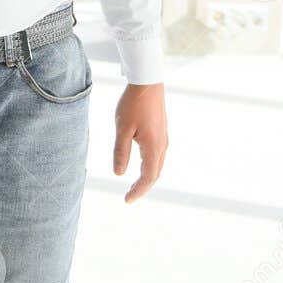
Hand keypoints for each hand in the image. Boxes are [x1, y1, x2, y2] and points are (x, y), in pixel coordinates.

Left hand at [114, 82, 167, 201]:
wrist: (148, 81)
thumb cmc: (133, 104)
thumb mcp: (122, 129)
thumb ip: (121, 152)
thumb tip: (119, 174)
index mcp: (153, 148)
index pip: (147, 177)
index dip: (137, 191)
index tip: (126, 200)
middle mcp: (162, 146)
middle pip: (154, 174)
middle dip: (142, 187)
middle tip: (129, 197)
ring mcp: (163, 138)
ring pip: (157, 165)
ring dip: (147, 177)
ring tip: (134, 185)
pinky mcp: (161, 132)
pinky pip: (157, 156)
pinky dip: (150, 166)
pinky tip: (142, 165)